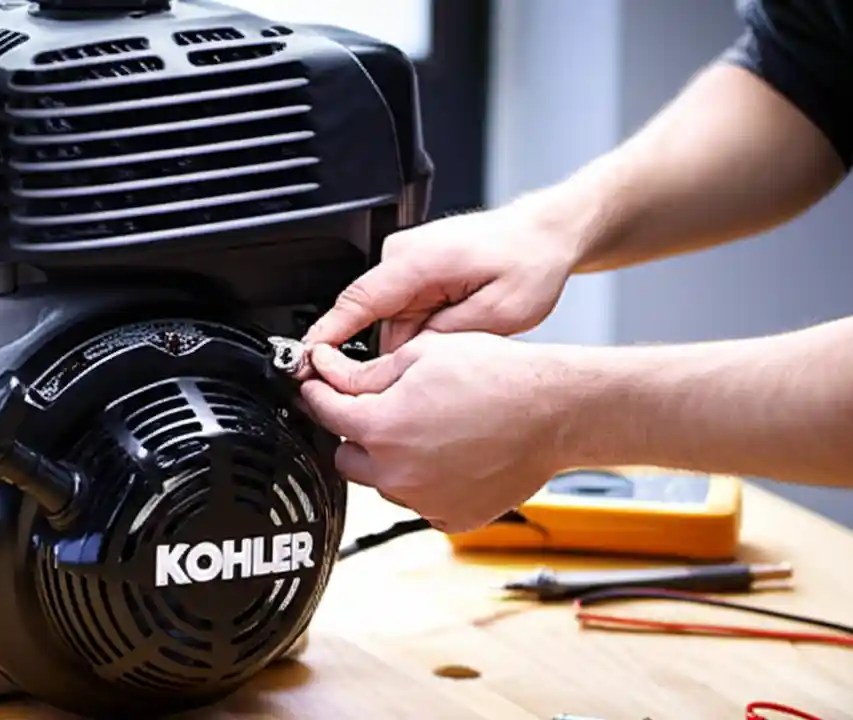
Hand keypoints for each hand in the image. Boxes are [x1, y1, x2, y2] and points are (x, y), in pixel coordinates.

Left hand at [300, 332, 583, 532]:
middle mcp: (397, 472)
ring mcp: (425, 501)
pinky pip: (420, 502)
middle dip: (356, 434)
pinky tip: (450, 455)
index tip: (319, 386)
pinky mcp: (452, 518)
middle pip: (346, 458)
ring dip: (392, 460)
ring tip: (431, 429)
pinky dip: (425, 483)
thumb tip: (327, 370)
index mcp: (382, 428)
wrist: (554, 410)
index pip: (324, 413)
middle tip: (386, 409)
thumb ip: (365, 372)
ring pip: (384, 483)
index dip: (318, 394)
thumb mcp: (422, 355)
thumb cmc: (499, 377)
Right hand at [303, 195, 589, 352]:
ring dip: (419, 337)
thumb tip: (406, 361)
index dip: (327, 337)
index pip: (355, 303)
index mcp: (417, 262)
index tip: (306, 363)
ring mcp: (407, 257)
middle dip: (399, 351)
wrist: (547, 232)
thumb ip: (445, 341)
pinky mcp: (415, 265)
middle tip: (440, 364)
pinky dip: (425, 325)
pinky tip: (458, 323)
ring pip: (392, 319)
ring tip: (464, 332)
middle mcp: (404, 254)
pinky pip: (404, 308)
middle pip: (376, 321)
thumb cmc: (530, 261)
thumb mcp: (499, 314)